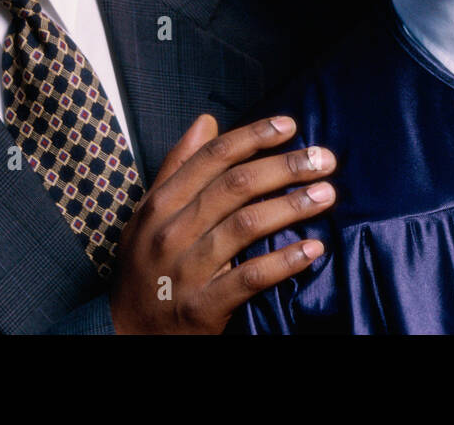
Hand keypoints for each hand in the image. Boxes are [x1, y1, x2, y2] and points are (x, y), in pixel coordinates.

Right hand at [110, 113, 333, 333]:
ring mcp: (187, 270)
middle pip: (236, 186)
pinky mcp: (204, 305)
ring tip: (326, 194)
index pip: (212, 158)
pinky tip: (313, 248)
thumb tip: (207, 122)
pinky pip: (250, 277)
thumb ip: (178, 166)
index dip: (253, 137)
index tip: (289, 125)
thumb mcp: (149, 212)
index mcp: (160, 204)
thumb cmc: (145, 264)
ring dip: (291, 207)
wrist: (126, 332)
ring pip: (246, 226)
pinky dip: (284, 261)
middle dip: (285, 167)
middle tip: (323, 159)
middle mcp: (171, 231)